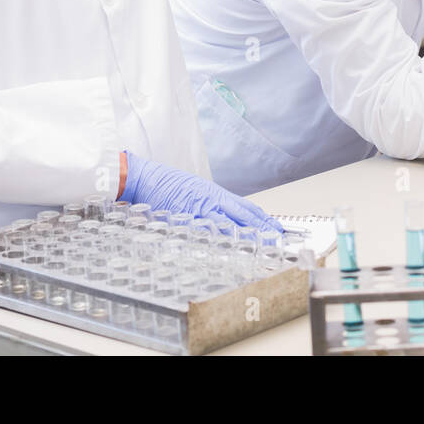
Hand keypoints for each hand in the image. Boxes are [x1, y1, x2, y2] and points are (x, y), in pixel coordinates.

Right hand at [122, 151, 282, 231]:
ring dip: (246, 235)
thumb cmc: (168, 185)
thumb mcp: (196, 191)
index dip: (263, 218)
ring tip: (262, 245)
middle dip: (262, 227)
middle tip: (277, 238)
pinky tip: (230, 246)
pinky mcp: (186, 216)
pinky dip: (219, 238)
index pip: (246, 208)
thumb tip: (227, 218)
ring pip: (229, 223)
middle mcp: (212, 200)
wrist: (146, 177)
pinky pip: (206, 229)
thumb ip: (212, 205)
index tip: (277, 228)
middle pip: (243, 215)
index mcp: (216, 194)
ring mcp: (200, 208)